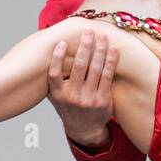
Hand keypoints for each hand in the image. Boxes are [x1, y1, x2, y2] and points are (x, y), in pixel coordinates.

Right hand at [47, 29, 118, 149]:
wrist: (84, 129)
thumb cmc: (69, 106)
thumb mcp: (56, 95)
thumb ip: (53, 78)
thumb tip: (47, 50)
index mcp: (58, 94)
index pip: (54, 74)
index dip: (57, 58)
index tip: (62, 43)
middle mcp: (72, 97)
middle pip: (79, 67)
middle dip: (85, 46)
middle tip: (88, 31)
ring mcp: (88, 99)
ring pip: (95, 69)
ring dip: (100, 50)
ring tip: (102, 37)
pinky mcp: (103, 101)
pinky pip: (107, 77)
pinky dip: (111, 62)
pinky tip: (113, 51)